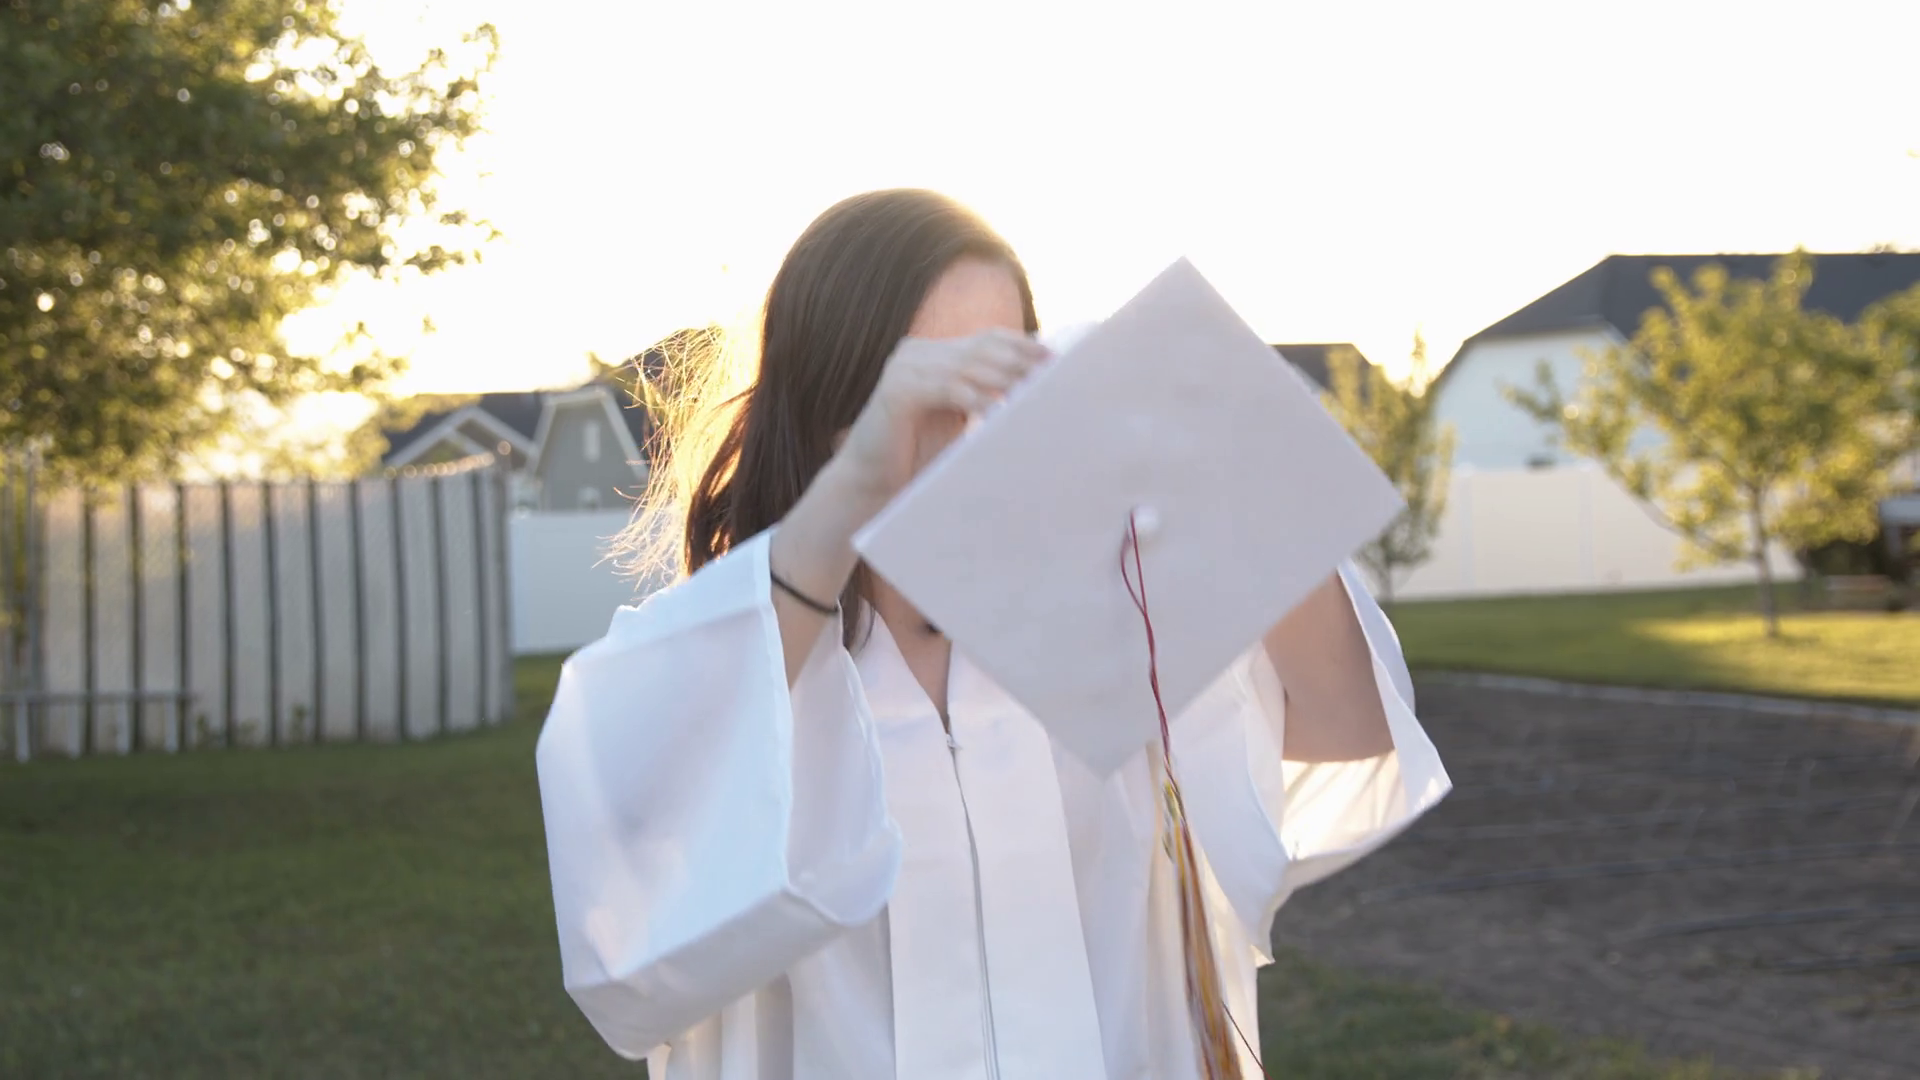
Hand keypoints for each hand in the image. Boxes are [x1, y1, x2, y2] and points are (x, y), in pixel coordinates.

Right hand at [835, 329, 1049, 499]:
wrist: (870, 481)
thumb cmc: (916, 454)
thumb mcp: (955, 416)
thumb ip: (982, 396)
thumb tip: (1034, 387)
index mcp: (932, 353)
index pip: (987, 338)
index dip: (1023, 346)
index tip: (1057, 359)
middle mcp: (917, 352)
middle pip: (982, 347)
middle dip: (1021, 360)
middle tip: (1055, 374)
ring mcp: (904, 368)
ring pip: (968, 366)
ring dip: (1005, 379)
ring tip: (1035, 392)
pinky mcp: (897, 391)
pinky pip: (947, 388)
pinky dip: (976, 399)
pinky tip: (998, 413)